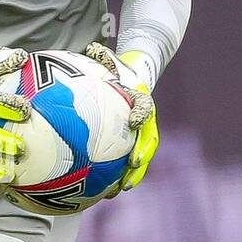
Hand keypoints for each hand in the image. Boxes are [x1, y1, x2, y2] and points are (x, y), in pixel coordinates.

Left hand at [83, 43, 158, 195]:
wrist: (135, 78)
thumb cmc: (119, 70)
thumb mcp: (112, 61)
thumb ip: (104, 57)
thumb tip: (92, 47)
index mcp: (142, 102)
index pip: (146, 108)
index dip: (143, 115)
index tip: (136, 122)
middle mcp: (145, 121)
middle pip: (149, 141)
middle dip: (142, 156)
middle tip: (133, 165)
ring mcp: (141, 135)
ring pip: (141, 159)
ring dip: (133, 175)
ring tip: (118, 190)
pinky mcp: (132, 145)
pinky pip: (126, 165)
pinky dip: (118, 179)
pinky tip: (103, 194)